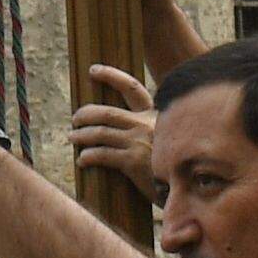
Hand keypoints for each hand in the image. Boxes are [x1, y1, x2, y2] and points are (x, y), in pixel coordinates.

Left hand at [69, 65, 161, 188]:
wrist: (184, 187)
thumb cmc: (171, 165)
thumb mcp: (164, 138)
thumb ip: (147, 129)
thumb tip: (120, 124)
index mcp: (153, 115)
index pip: (131, 88)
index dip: (111, 76)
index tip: (93, 69)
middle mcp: (146, 124)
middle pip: (107, 113)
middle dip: (86, 114)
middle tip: (75, 119)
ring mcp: (139, 142)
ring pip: (101, 133)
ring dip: (82, 135)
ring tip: (73, 138)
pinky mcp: (133, 161)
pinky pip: (103, 154)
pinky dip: (89, 156)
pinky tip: (82, 160)